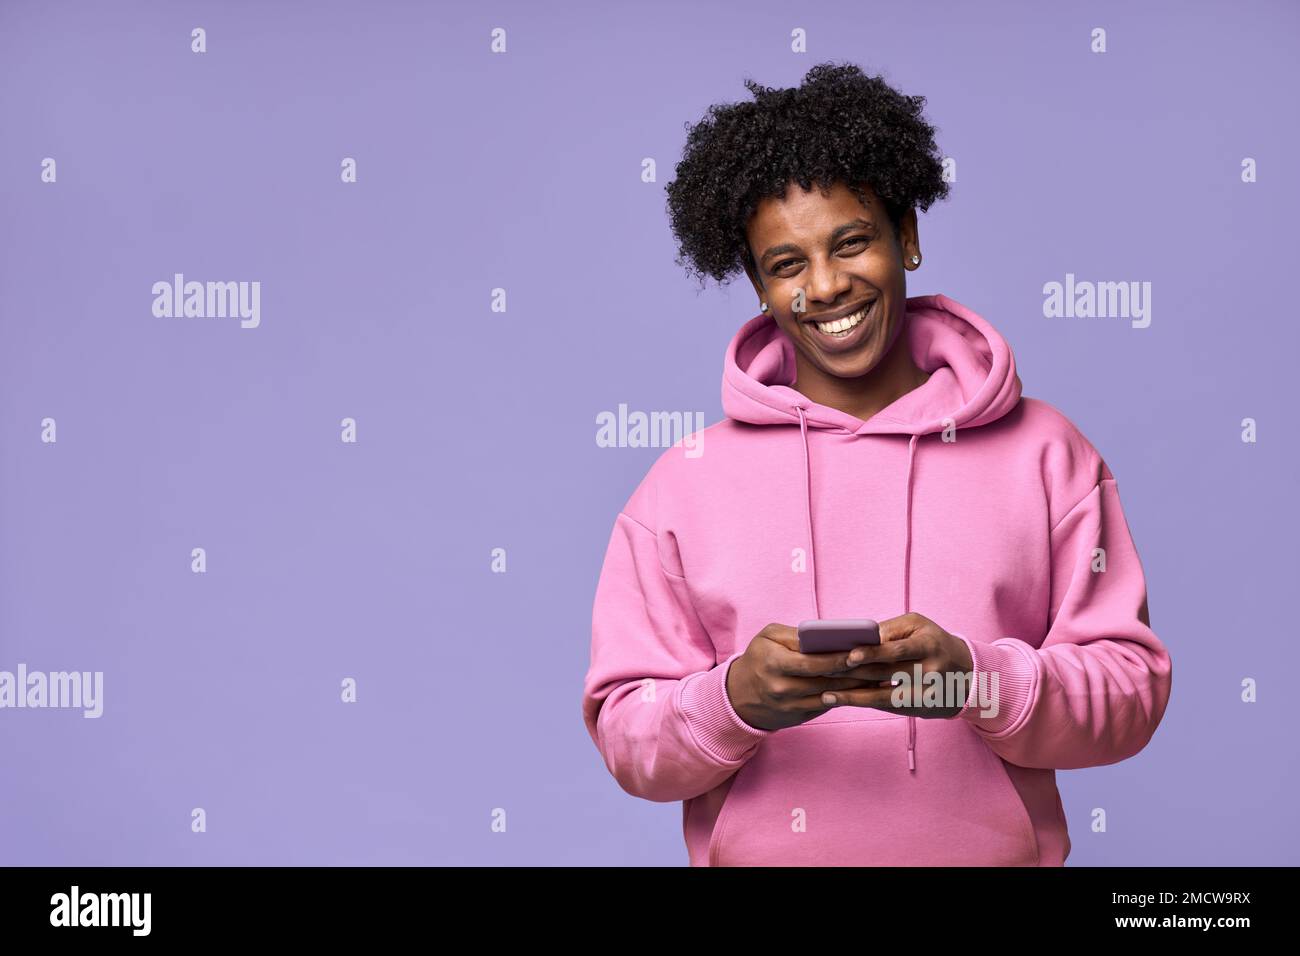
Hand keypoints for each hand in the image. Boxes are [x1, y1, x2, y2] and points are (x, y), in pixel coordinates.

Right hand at [726, 623, 883, 730]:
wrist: (739, 697)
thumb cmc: (758, 658)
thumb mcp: (768, 637)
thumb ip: (796, 635)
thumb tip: (827, 635)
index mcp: (775, 664)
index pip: (812, 662)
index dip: (838, 658)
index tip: (861, 652)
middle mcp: (783, 688)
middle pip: (827, 681)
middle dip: (856, 673)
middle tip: (882, 664)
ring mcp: (792, 706)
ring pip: (832, 696)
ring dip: (857, 688)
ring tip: (880, 676)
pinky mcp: (800, 717)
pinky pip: (827, 706)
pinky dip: (847, 697)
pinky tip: (865, 689)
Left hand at [822, 612, 975, 718]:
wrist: (969, 674)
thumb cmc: (934, 642)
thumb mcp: (918, 626)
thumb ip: (890, 630)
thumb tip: (859, 639)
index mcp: (928, 645)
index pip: (896, 650)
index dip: (872, 653)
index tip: (848, 656)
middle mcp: (929, 672)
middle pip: (885, 674)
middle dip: (852, 674)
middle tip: (822, 674)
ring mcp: (926, 694)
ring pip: (884, 697)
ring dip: (854, 697)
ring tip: (827, 696)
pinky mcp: (920, 709)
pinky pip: (889, 707)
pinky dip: (866, 704)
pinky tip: (844, 701)